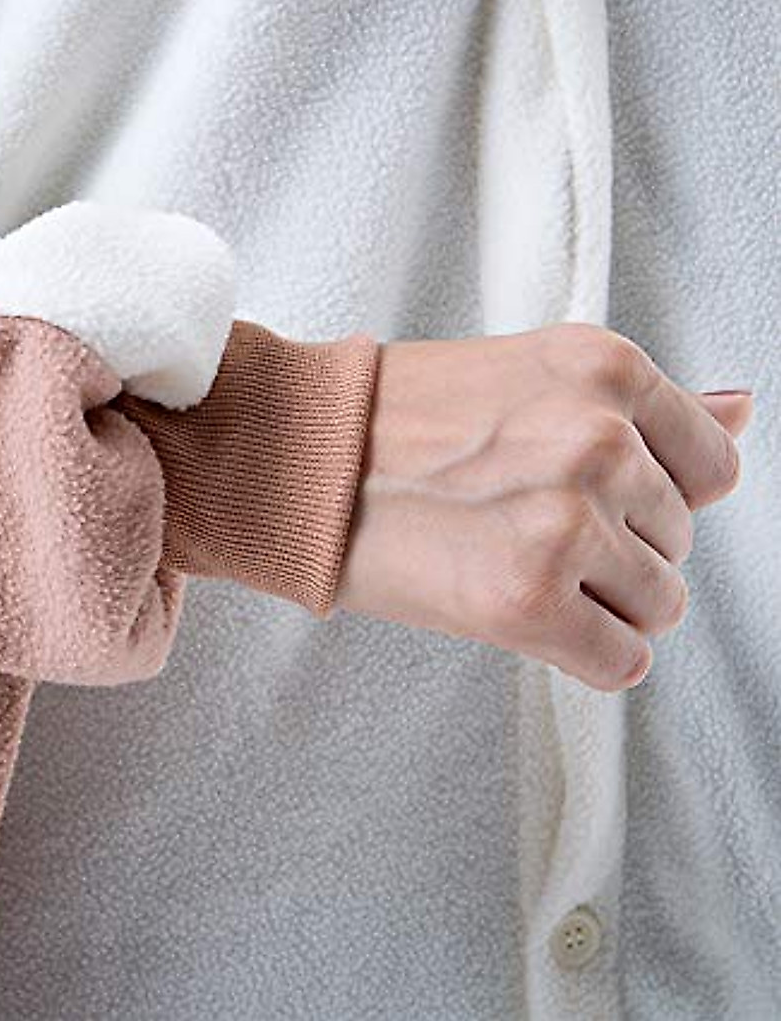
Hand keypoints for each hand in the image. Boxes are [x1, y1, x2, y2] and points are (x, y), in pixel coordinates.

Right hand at [333, 322, 752, 691]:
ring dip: (594, 599)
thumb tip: (741, 412)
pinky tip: (519, 612)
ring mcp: (565, 520)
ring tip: (509, 560)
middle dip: (613, 544)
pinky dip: (579, 651)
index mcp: (605, 370)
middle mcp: (598, 439)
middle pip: (679, 540)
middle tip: (520, 522)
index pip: (712, 464)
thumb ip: (642, 406)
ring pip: (657, 604)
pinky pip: (620, 660)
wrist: (295, 460)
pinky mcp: (527, 599)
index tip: (586, 493)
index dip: (649, 491)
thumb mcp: (529, 374)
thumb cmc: (392, 419)